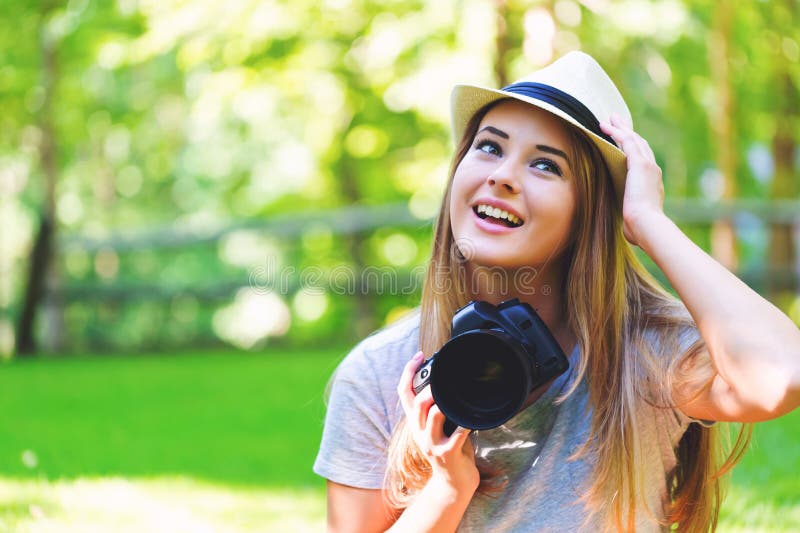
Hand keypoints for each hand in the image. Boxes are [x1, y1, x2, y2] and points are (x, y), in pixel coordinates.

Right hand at [397, 351, 479, 492]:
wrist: (453, 484)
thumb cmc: (451, 449)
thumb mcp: (439, 426)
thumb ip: (439, 408)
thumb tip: (450, 381)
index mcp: (416, 422)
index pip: (403, 393)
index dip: (408, 372)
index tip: (419, 354)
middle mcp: (419, 432)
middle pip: (416, 403)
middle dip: (429, 387)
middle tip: (442, 374)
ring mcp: (432, 444)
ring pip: (432, 417)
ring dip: (443, 403)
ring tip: (453, 395)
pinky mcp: (447, 454)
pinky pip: (457, 435)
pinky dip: (466, 425)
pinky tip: (472, 420)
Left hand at [599, 113, 665, 246]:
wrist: (647, 226)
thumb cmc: (640, 230)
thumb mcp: (634, 221)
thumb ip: (631, 219)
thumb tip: (628, 231)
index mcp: (652, 183)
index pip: (642, 160)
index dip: (634, 148)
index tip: (625, 140)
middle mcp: (653, 171)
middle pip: (640, 144)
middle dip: (628, 131)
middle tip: (617, 120)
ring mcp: (648, 166)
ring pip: (634, 140)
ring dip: (621, 128)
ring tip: (610, 118)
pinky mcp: (640, 164)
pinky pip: (627, 142)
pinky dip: (617, 132)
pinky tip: (606, 126)